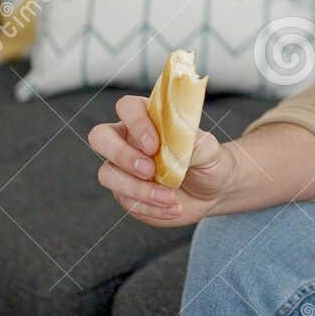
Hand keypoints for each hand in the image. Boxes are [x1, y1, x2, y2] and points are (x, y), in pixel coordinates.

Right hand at [87, 94, 235, 227]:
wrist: (214, 190)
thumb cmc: (210, 160)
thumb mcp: (210, 150)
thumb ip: (193, 144)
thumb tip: (177, 148)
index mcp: (149, 118)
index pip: (127, 107)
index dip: (136, 124)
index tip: (155, 145)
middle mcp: (129, 140)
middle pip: (100, 137)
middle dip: (121, 155)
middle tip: (149, 171)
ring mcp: (123, 168)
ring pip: (107, 174)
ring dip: (138, 189)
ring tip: (170, 197)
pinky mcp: (126, 193)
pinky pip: (125, 200)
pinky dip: (150, 207)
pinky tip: (173, 208)